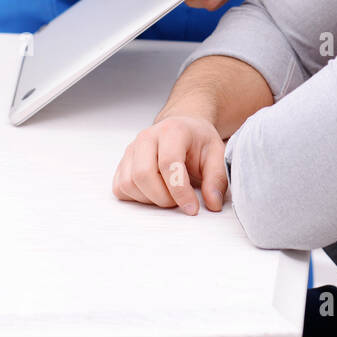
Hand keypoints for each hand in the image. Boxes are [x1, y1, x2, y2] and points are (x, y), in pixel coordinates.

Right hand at [112, 115, 227, 214]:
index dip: (180, 191)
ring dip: (150, 199)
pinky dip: (137, 198)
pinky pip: (120, 187)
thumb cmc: (197, 141)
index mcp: (172, 131)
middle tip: (179, 201)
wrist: (182, 128)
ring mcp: (131, 149)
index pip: (168, 164)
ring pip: (129, 183)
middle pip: (143, 174)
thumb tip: (212, 203)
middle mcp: (147, 137)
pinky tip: (154, 192)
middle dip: (163, 198)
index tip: (192, 208)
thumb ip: (216, 178)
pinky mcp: (123, 163)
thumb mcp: (217, 154)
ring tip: (169, 195)